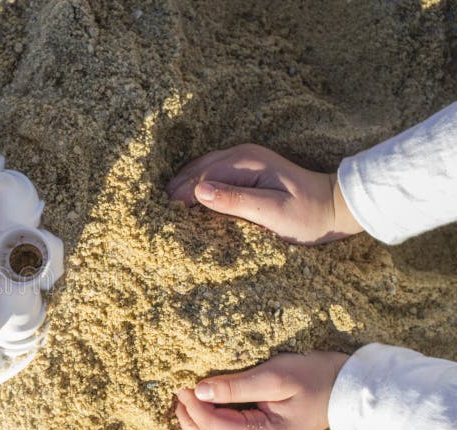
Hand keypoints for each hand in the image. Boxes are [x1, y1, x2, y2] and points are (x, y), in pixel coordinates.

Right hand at [166, 144, 363, 244]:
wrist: (336, 207)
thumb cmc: (308, 215)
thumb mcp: (273, 212)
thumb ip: (235, 201)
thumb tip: (198, 192)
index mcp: (245, 162)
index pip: (200, 178)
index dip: (178, 196)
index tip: (160, 215)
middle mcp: (241, 155)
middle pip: (196, 169)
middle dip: (174, 189)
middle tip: (152, 212)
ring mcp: (243, 160)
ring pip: (201, 170)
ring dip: (182, 186)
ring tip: (162, 207)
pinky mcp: (244, 170)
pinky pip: (211, 175)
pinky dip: (195, 186)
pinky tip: (185, 201)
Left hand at [175, 351, 348, 429]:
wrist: (342, 390)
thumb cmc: (312, 377)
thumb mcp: (274, 376)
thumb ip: (235, 386)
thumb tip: (200, 390)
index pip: (217, 427)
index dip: (194, 408)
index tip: (183, 387)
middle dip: (191, 419)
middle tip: (180, 394)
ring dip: (198, 429)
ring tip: (186, 405)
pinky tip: (203, 418)